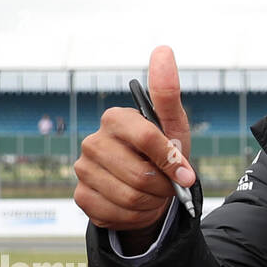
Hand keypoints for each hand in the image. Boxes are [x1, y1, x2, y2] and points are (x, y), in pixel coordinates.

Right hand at [73, 45, 194, 231]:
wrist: (146, 192)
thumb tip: (163, 49)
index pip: (145, 137)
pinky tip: (135, 207)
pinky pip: (116, 215)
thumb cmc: (161, 156)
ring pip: (129, 198)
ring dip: (151, 203)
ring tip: (152, 195)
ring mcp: (83, 169)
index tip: (186, 175)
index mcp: (115, 119)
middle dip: (163, 187)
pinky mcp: (81, 197)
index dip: (170, 160)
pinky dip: (135, 217)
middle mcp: (93, 141)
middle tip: (167, 186)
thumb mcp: (173, 127)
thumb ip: (168, 94)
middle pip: (139, 175)